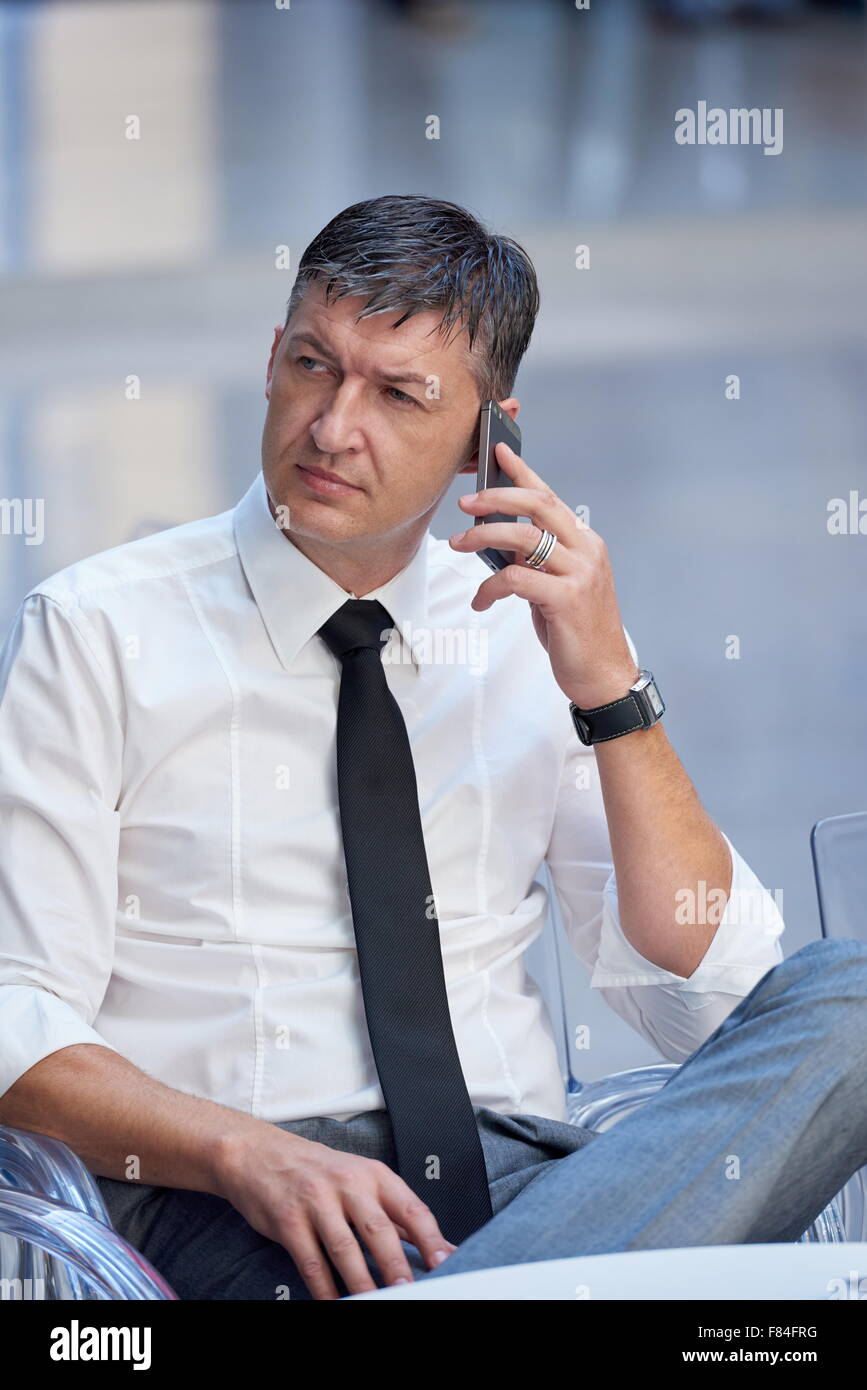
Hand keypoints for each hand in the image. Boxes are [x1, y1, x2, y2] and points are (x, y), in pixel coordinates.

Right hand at [215, 1124, 457, 1299]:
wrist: (259, 1154)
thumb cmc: (318, 1171)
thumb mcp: (361, 1179)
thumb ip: (395, 1213)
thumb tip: (438, 1246)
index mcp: (373, 1174)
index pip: (410, 1207)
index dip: (430, 1237)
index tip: (444, 1262)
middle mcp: (347, 1183)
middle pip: (378, 1229)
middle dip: (396, 1265)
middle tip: (409, 1290)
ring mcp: (316, 1200)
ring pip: (345, 1248)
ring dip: (362, 1282)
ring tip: (375, 1302)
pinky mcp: (289, 1220)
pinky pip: (311, 1261)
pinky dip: (325, 1288)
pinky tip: (335, 1302)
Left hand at [449, 440, 638, 708]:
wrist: (603, 675)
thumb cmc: (577, 632)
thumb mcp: (555, 587)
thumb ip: (535, 561)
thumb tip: (498, 542)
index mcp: (585, 542)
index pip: (550, 497)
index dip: (523, 471)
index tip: (498, 451)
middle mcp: (587, 551)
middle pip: (538, 505)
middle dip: (496, 498)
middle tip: (465, 503)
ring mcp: (581, 573)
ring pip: (523, 538)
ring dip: (483, 538)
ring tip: (458, 545)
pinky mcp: (567, 599)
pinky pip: (516, 579)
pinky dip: (490, 586)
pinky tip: (481, 600)